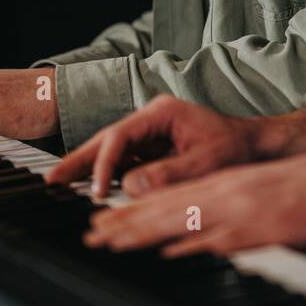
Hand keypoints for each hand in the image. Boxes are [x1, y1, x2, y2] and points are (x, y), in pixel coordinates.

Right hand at [46, 94, 255, 198]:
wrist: (254, 146)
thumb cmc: (234, 150)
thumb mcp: (205, 163)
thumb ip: (169, 175)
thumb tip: (130, 187)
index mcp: (162, 113)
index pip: (121, 136)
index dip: (105, 164)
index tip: (99, 192)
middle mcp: (151, 119)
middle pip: (107, 139)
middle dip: (80, 160)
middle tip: (51, 180)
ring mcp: (150, 133)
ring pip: (111, 150)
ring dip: (87, 168)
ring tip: (58, 184)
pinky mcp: (152, 149)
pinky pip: (123, 161)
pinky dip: (105, 174)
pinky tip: (87, 187)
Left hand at [82, 144, 305, 256]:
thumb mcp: (256, 196)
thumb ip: (223, 215)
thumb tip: (188, 240)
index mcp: (225, 184)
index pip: (168, 198)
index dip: (132, 212)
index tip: (102, 223)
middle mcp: (225, 193)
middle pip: (164, 208)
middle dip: (123, 223)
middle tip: (90, 235)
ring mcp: (240, 210)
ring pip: (181, 219)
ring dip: (142, 232)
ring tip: (109, 242)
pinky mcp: (259, 227)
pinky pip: (218, 235)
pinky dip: (189, 242)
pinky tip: (166, 250)